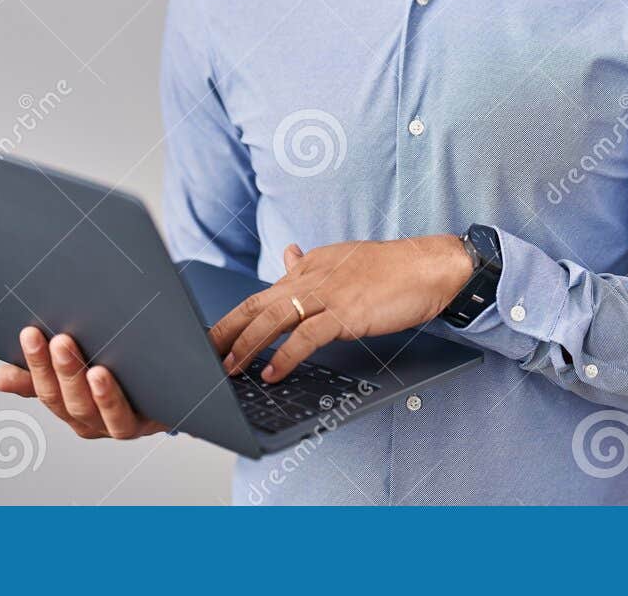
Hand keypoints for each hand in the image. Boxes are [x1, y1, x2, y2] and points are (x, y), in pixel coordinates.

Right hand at [0, 326, 167, 439]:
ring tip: (69, 348)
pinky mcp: (144, 424)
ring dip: (75, 379)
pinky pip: (121, 417)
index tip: (27, 332)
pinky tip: (101, 374)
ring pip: (87, 408)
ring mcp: (115, 424)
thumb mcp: (82, 366)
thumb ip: (41, 372)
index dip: (30, 363)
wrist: (184, 383)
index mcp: (69, 404)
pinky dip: (107, 397)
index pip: (41, 387)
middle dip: (53, 366)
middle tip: (50, 335)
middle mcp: (89, 420)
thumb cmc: (127, 369)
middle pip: (63, 398)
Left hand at [207, 235, 472, 383]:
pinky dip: (284, 356)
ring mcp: (327, 294)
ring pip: (273, 319)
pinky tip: (272, 373)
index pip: (261, 294)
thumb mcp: (343, 259)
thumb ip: (311, 262)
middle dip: (224, 332)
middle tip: (199, 355)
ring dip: (245, 346)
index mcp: (309, 268)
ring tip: (227, 369)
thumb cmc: (391, 268)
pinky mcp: (346, 312)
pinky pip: (306, 337)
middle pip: (256, 305)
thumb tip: (286, 254)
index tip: (211, 339)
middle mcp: (311, 278)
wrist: (428, 266)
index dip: (232, 318)